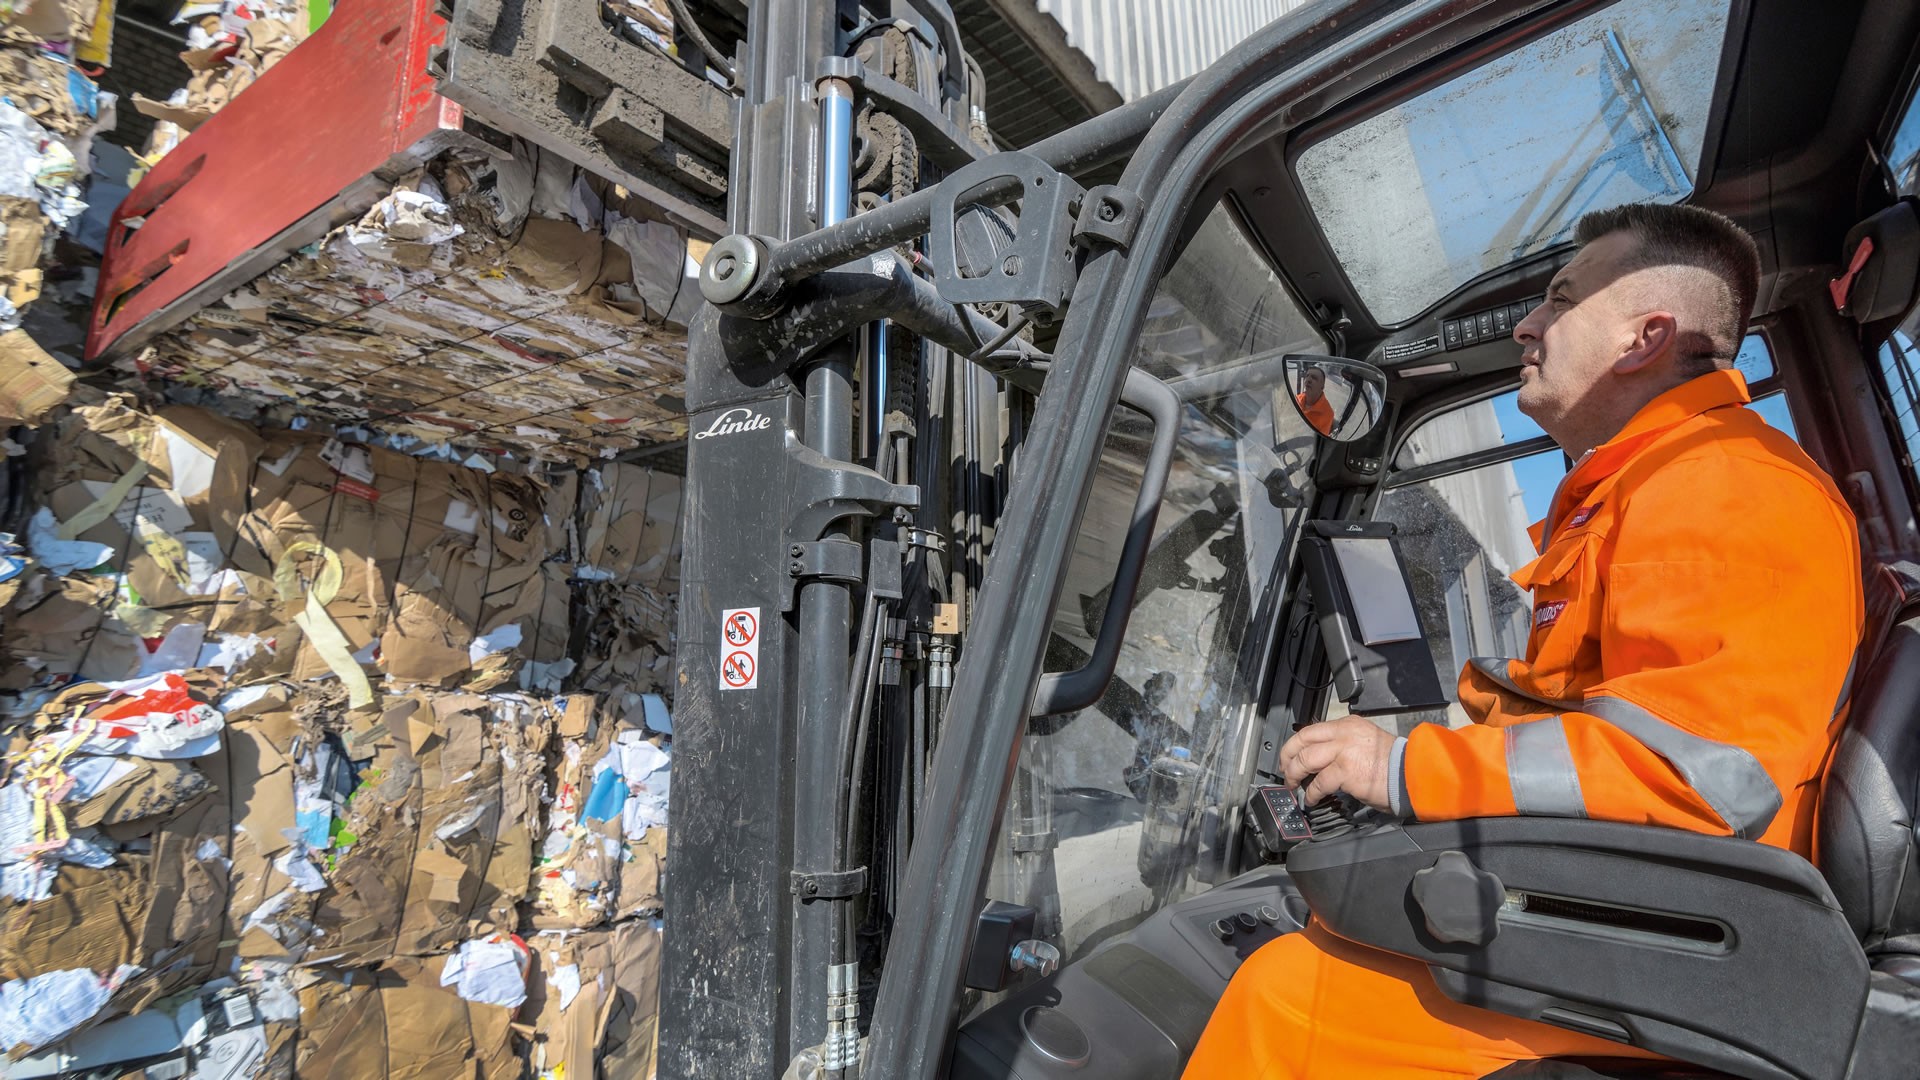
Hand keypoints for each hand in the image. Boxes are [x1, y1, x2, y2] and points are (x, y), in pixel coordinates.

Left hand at [1278, 716, 1395, 810]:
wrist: (1413, 774)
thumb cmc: (1394, 764)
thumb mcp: (1367, 742)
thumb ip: (1344, 745)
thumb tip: (1322, 759)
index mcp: (1349, 725)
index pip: (1312, 730)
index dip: (1295, 745)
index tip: (1290, 757)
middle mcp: (1344, 733)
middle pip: (1302, 740)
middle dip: (1287, 758)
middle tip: (1286, 772)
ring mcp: (1343, 750)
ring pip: (1305, 759)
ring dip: (1294, 775)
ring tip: (1294, 786)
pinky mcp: (1345, 770)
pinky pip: (1318, 783)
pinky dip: (1311, 793)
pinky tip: (1312, 799)